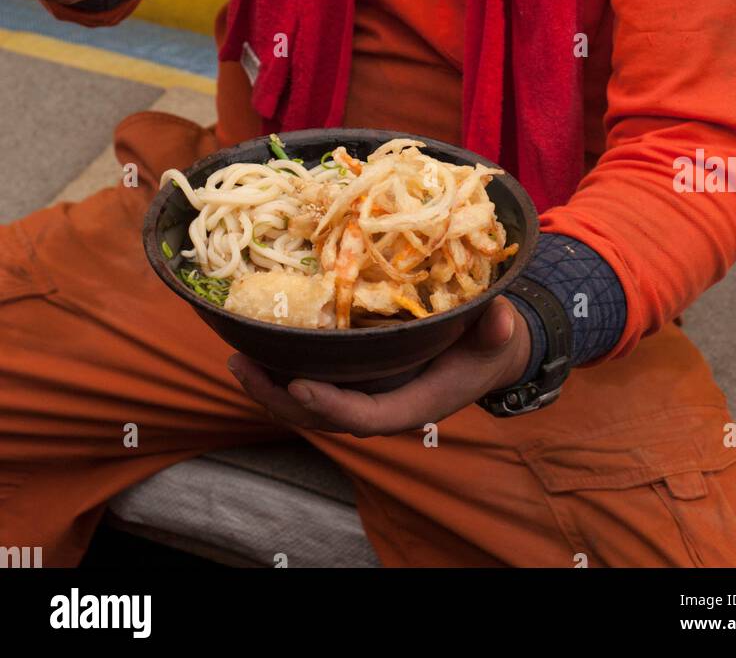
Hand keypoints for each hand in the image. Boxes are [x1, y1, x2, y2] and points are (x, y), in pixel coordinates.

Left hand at [228, 295, 532, 436]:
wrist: (488, 353)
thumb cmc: (490, 343)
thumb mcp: (498, 334)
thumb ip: (497, 329)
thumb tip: (499, 319)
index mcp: (414, 404)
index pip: (364, 416)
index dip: (329, 404)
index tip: (297, 383)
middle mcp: (383, 406)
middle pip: (322, 416)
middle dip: (278, 397)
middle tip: (241, 366)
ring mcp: (366, 394)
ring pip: (310, 405)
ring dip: (271, 387)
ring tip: (236, 359)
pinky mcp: (357, 379)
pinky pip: (314, 384)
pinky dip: (283, 372)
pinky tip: (257, 348)